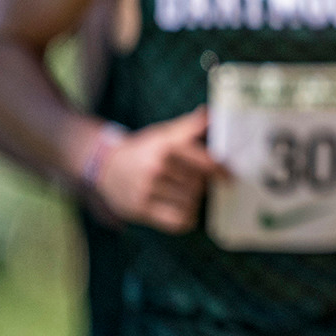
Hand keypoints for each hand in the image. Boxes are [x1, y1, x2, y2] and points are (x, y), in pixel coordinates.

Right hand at [94, 107, 225, 232]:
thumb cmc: (144, 150)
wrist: (106, 167)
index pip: (205, 161)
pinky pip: (177, 221)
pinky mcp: (140, 208)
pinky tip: (182, 211)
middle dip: (201, 185)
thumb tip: (211, 114)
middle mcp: (156, 166)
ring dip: (192, 201)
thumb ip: (189, 126)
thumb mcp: (164, 133)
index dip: (221, 170)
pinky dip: (185, 219)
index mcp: (166, 145)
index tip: (229, 177)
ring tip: (184, 195)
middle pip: (199, 184)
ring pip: (190, 203)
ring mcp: (147, 188)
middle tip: (194, 182)